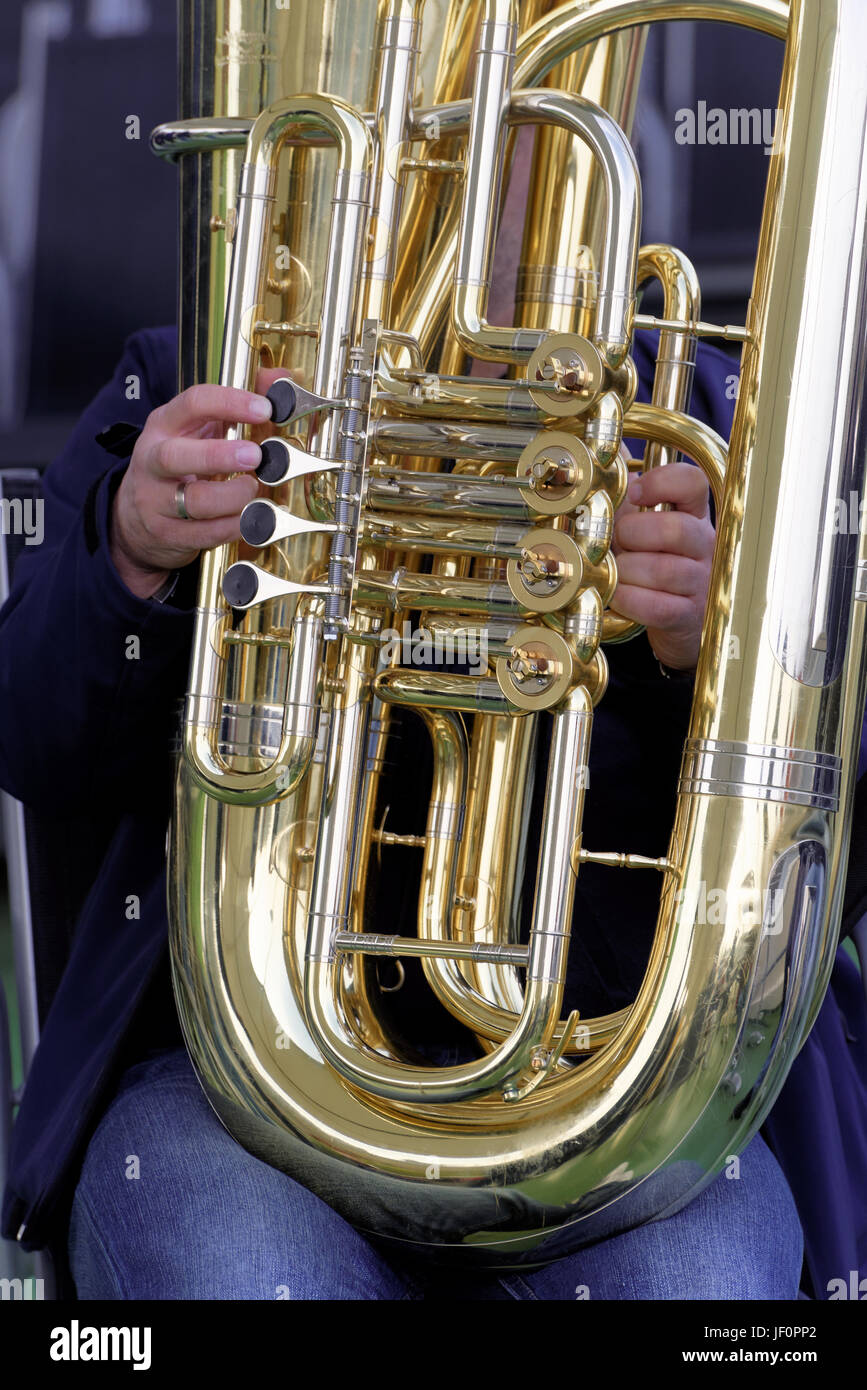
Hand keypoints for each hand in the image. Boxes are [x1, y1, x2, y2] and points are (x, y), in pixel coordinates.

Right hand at [110, 368, 286, 598]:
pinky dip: (232, 527)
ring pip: (192, 500)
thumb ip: (241, 404)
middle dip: (218, 455)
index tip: (264, 409)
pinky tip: (251, 519)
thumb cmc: (182, 464)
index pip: (193, 404)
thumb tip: (282, 379)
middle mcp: (154, 460)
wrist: (136, 518)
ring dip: (231, 497)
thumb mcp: (202, 429)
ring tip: (254, 490)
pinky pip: (203, 534)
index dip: (230, 403)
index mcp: (165, 425)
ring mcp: (156, 500)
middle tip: (255, 455)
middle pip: (175, 456)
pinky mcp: (167, 533)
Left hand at [611, 458, 714, 670]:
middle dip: (633, 534)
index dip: (661, 481)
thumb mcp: (643, 529)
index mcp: (694, 515)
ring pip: (663, 571)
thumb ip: (627, 501)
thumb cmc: (651, 564)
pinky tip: (618, 594)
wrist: (676, 621)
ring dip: (627, 571)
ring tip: (617, 571)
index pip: (693, 482)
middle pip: (677, 529)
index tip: (634, 494)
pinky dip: (628, 599)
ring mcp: (701, 581)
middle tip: (617, 542)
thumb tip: (610, 468)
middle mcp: (705, 545)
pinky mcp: (688, 615)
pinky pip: (656, 606)